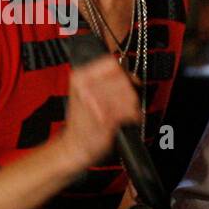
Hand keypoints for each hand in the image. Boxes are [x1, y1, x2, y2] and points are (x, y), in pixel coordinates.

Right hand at [59, 53, 140, 167]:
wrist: (75, 145)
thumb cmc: (84, 119)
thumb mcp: (87, 92)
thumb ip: (106, 79)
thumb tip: (129, 71)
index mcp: (80, 77)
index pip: (111, 63)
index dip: (124, 73)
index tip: (126, 82)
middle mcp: (85, 86)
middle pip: (123, 79)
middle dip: (130, 91)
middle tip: (126, 102)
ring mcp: (94, 102)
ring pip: (129, 94)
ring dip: (132, 105)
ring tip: (125, 112)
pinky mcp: (104, 118)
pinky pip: (129, 111)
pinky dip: (133, 116)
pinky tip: (125, 120)